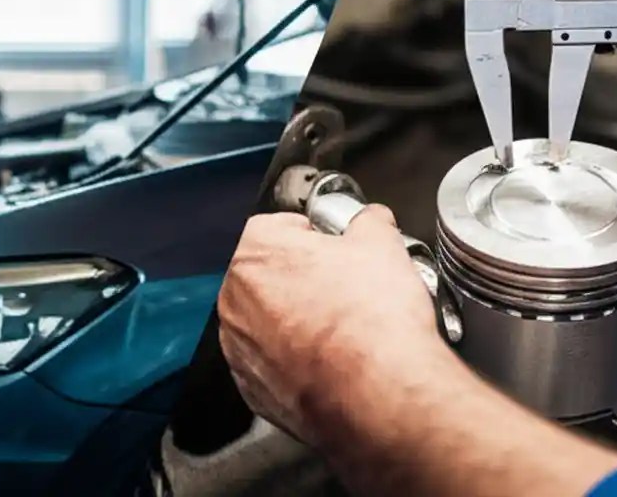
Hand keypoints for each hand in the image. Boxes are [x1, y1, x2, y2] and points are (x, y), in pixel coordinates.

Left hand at [216, 207, 444, 445]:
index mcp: (253, 251)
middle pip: (265, 275)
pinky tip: (329, 362)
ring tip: (339, 329)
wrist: (379, 394)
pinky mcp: (252, 389)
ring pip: (264, 322)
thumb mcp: (381, 246)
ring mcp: (239, 348)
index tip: (332, 249)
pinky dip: (293, 363)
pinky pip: (270, 365)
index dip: (312, 236)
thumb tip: (371, 222)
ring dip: (294, 321)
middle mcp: (235, 299)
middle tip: (341, 290)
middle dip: (299, 279)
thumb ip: (368, 223)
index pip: (276, 227)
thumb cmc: (372, 321)